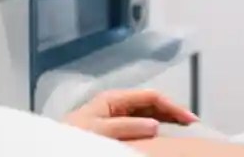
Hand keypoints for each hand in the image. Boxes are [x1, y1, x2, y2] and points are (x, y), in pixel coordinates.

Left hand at [62, 88, 197, 140]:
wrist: (52, 146)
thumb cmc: (71, 136)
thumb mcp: (100, 130)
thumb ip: (127, 126)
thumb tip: (154, 124)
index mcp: (113, 99)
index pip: (151, 97)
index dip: (172, 107)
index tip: (189, 120)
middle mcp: (116, 105)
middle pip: (152, 105)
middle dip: (172, 113)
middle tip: (191, 125)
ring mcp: (115, 118)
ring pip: (148, 116)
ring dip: (165, 121)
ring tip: (182, 130)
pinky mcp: (114, 131)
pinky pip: (139, 127)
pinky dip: (154, 130)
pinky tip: (163, 137)